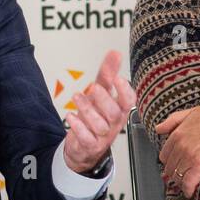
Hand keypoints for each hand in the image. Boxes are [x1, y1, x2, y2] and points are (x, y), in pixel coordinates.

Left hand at [62, 49, 136, 173]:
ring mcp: (103, 136)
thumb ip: (107, 74)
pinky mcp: (90, 145)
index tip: (118, 78)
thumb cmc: (95, 117)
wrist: (84, 145)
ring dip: (87, 110)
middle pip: (114, 113)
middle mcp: (113, 123)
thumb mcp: (100, 93)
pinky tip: (70, 115)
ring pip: (99, 125)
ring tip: (76, 96)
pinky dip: (78, 127)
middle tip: (94, 87)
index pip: (128, 101)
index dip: (125, 91)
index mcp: (119, 110)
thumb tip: (115, 53)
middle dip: (104, 99)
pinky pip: (86, 138)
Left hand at [154, 105, 199, 197]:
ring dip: (181, 182)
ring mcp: (190, 155)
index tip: (174, 167)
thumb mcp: (193, 112)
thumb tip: (158, 129)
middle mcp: (181, 145)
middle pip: (170, 167)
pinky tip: (189, 192)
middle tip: (181, 178)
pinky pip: (188, 182)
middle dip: (174, 174)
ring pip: (178, 175)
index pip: (165, 155)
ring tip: (186, 185)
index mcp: (177, 134)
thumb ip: (173, 120)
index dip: (169, 163)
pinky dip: (187, 189)